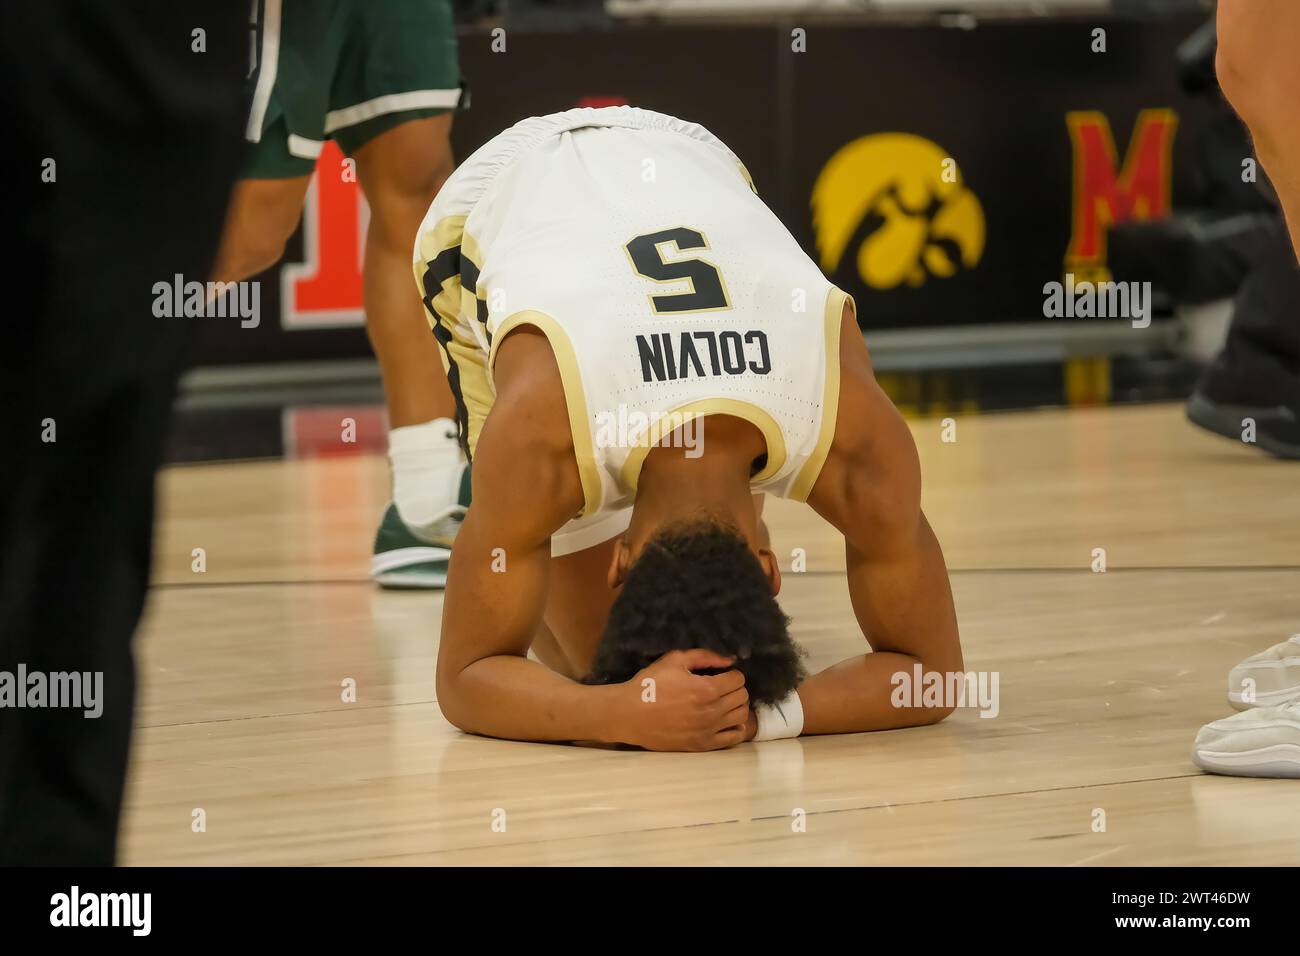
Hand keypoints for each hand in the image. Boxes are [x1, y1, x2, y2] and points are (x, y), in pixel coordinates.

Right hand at [620, 649, 750, 751]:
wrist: (629, 714)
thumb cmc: (650, 684)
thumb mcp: (674, 660)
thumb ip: (705, 656)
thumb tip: (729, 660)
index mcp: (707, 689)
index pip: (738, 680)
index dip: (731, 674)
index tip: (720, 675)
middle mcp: (712, 711)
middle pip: (742, 697)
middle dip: (735, 688)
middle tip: (721, 687)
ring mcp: (708, 730)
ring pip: (741, 717)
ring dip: (736, 707)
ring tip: (723, 703)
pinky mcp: (702, 745)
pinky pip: (733, 739)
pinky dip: (736, 729)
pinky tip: (726, 722)